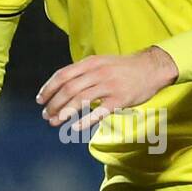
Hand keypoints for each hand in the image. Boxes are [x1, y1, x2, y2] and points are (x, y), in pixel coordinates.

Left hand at [36, 46, 178, 133]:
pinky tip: (75, 128)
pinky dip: (86, 120)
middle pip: (68, 89)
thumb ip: (83, 72)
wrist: (151, 68)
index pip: (62, 75)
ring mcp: (109, 86)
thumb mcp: (101, 62)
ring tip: (55, 122)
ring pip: (80, 99)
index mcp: (90, 63)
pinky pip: (100, 111)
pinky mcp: (120, 99)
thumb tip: (62, 86)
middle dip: (53, 104)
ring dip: (64, 112)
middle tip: (46, 115)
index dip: (48, 88)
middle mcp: (97, 73)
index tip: (40, 100)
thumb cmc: (124, 68)